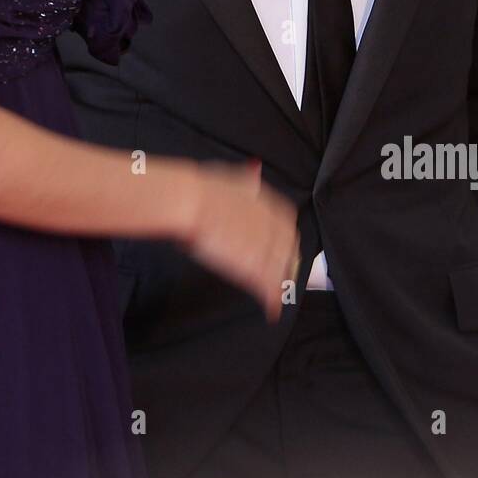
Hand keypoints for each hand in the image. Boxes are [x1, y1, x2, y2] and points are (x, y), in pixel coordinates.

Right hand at [179, 159, 300, 322]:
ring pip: (279, 269)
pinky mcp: (254, 265)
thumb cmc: (200, 189)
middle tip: (282, 276)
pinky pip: (268, 286)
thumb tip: (255, 168)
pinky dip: (272, 300)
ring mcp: (264, 245)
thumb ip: (246, 179)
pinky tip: (271, 309)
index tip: (281, 250)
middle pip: (288, 249)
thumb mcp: (230, 176)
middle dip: (287, 263)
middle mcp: (272, 223)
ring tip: (276, 297)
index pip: (286, 226)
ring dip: (279, 283)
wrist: (190, 203)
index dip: (284, 241)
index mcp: (268, 202)